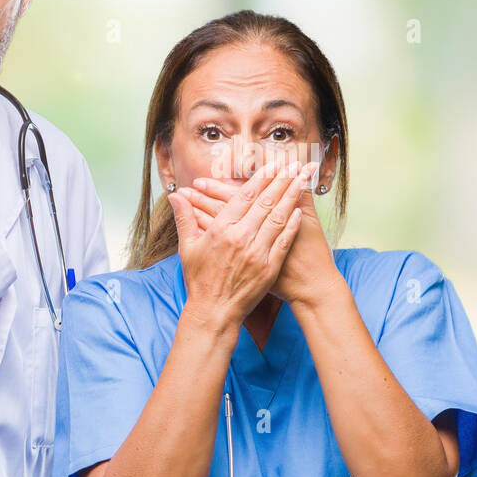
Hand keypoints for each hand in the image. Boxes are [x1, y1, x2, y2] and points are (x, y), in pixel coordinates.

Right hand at [166, 160, 309, 333]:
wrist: (213, 312)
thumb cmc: (199, 280)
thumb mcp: (187, 248)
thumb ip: (184, 219)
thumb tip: (174, 196)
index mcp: (221, 230)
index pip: (245, 196)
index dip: (261, 178)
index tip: (273, 165)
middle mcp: (241, 238)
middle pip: (265, 202)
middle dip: (282, 180)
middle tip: (294, 164)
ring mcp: (257, 253)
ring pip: (277, 217)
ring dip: (291, 196)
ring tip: (301, 180)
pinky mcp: (269, 267)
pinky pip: (283, 240)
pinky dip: (292, 224)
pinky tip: (300, 210)